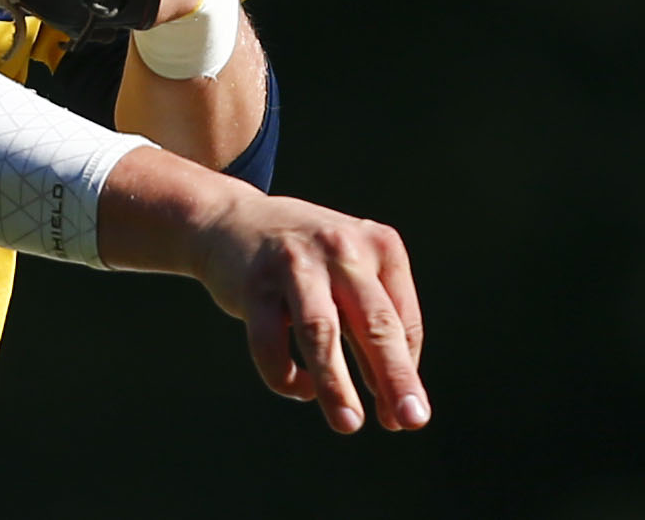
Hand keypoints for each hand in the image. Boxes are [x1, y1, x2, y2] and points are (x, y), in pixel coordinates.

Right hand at [97, 150, 428, 435]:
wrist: (233, 222)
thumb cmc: (308, 262)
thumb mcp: (350, 276)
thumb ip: (371, 328)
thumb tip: (394, 405)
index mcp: (378, 244)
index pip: (402, 320)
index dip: (406, 371)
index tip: (406, 414)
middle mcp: (340, 246)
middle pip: (375, 320)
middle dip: (395, 374)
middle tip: (411, 419)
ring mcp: (295, 262)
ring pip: (320, 331)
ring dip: (337, 384)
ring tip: (349, 423)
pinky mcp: (254, 283)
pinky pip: (271, 345)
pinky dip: (287, 377)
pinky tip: (302, 387)